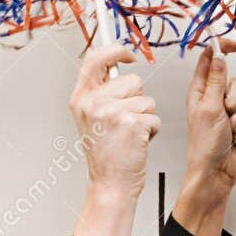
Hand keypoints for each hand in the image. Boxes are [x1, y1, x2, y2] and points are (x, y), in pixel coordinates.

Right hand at [69, 44, 160, 202]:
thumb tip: (117, 66)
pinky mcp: (132, 123)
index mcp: (81, 98)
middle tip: (124, 123)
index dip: (115, 51)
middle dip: (137, 99)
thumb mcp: (91, 119)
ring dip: (145, 117)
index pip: (95, 58)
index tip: (128, 55)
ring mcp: (112, 112)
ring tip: (130, 135)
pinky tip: (138, 143)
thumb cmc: (106, 155)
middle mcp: (94, 103)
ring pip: (146, 100)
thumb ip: (100, 92)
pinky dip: (152, 131)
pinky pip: (154, 116)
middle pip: (132, 80)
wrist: (110, 185)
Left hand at [174, 38, 235, 235]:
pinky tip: (235, 140)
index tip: (233, 45)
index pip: (212, 60)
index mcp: (201, 91)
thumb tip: (219, 56)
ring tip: (229, 130)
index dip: (222, 50)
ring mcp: (231, 113)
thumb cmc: (204, 146)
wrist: (216, 174)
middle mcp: (216, 99)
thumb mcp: (208, 108)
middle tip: (226, 110)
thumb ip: (216, 80)